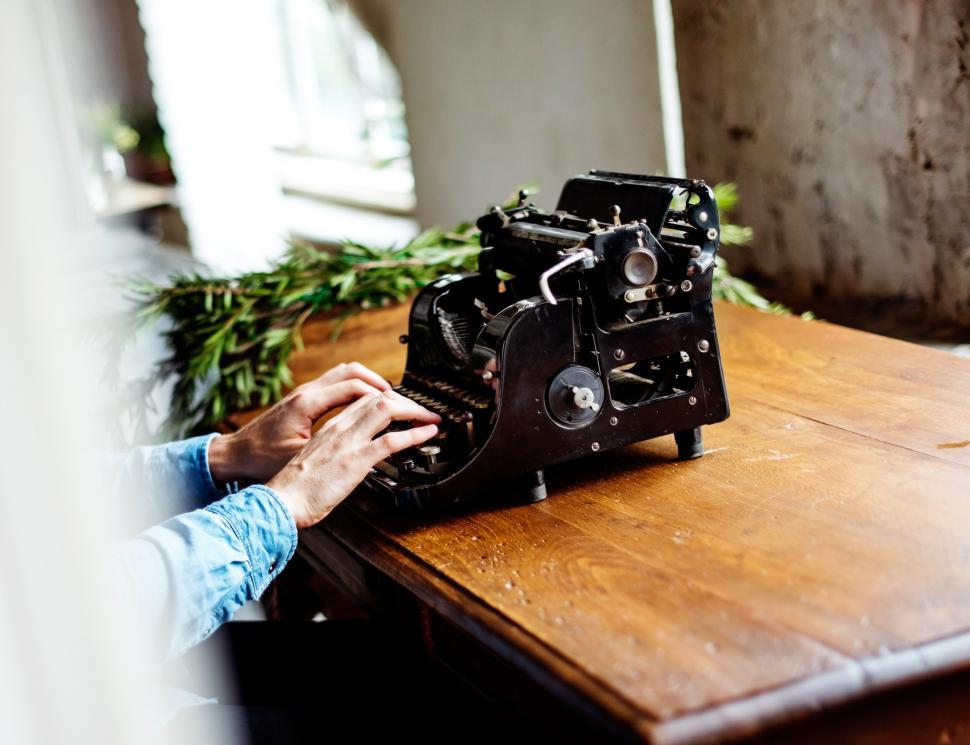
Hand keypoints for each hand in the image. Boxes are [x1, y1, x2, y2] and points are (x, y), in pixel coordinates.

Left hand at [208, 362, 391, 484]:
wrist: (234, 456)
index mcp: (308, 404)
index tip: (404, 408)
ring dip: (369, 383)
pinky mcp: (302, 399)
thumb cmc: (260, 461)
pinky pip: (336, 383)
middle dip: (383, 384)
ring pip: (345, 373)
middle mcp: (307, 392)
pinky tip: (363, 405)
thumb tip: (360, 452)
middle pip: (354, 372)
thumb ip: (332, 450)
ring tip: (388, 398)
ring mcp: (304, 393)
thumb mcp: (300, 459)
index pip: (357, 388)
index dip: (385, 397)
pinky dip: (356, 389)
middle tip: (403, 399)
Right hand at [267, 389, 439, 528]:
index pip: (363, 399)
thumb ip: (336, 454)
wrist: (281, 501)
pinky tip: (428, 433)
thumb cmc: (294, 490)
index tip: (402, 408)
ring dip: (414, 411)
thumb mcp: (316, 462)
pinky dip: (415, 434)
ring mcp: (348, 442)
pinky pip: (391, 440)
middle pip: (378, 398)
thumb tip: (354, 461)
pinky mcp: (356, 460)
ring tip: (430, 417)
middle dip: (405, 401)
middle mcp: (339, 428)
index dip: (387, 399)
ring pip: (386, 409)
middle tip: (422, 411)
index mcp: (330, 428)